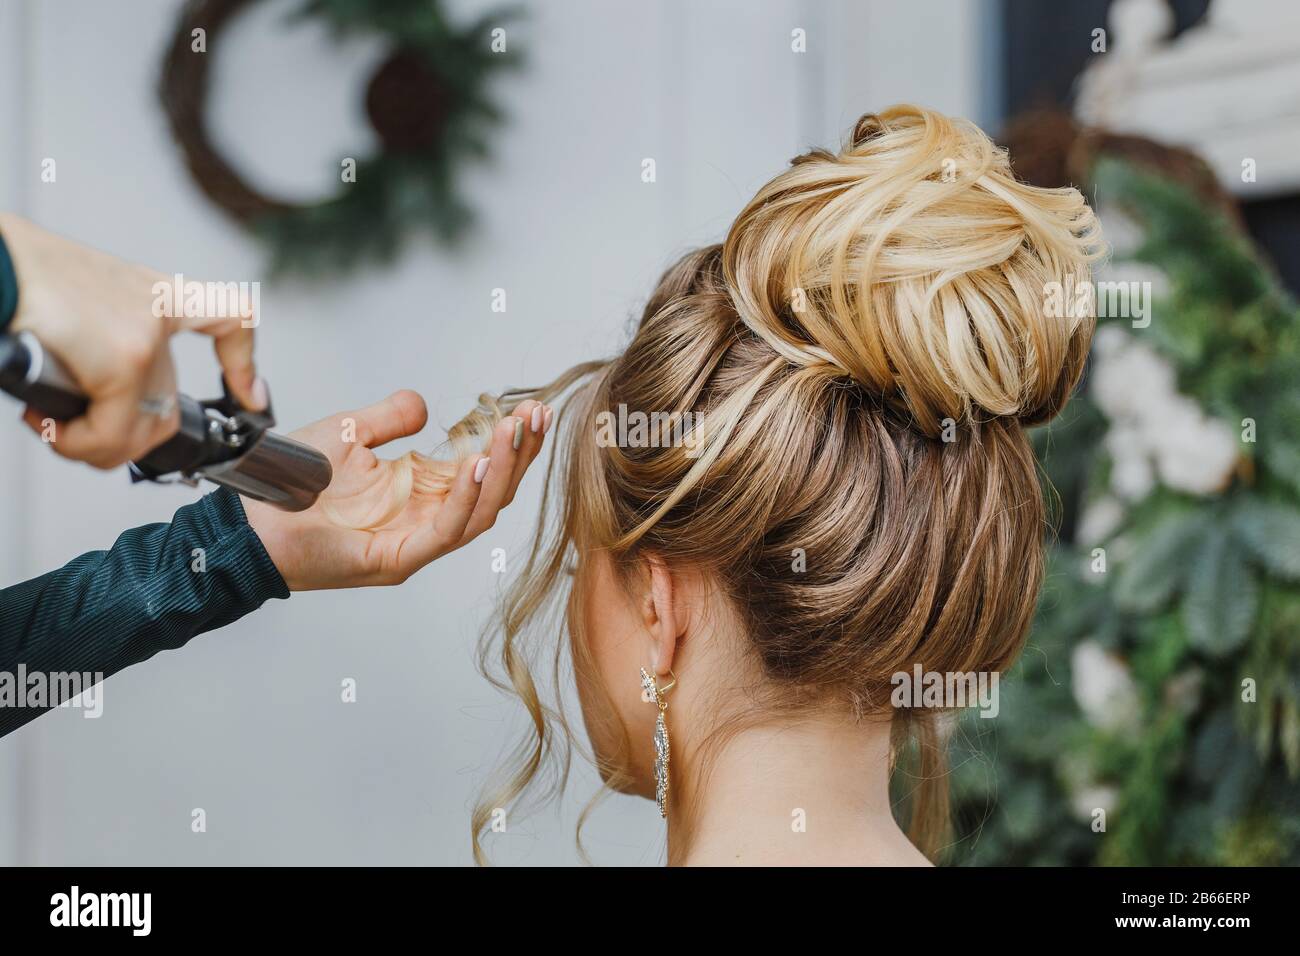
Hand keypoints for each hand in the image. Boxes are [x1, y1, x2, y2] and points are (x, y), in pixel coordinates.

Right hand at [0, 213, 263, 467]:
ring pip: (141, 431)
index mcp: (155, 294)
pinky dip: (74, 441)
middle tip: (75, 432)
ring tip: (53, 423)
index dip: (243, 364)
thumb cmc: (19, 281)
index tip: (253, 398)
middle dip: (118, 438)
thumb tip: (96, 400)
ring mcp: (147, 337)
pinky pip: (111, 434)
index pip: (230, 317)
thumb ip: (108, 341)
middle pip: (165, 409)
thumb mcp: (80, 303)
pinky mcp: (125, 360)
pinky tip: (45, 418)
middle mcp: (159, 312)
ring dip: (92, 444)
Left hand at [241, 390, 553, 589]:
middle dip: (519, 453)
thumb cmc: (293, 485)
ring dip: (502, 472)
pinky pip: (446, 530)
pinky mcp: (398, 558)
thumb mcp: (350, 433)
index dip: (511, 441)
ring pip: (480, 512)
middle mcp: (428, 520)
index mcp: (423, 492)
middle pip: (495, 491)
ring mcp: (417, 543)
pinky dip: (465, 497)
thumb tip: (425, 406)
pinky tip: (477, 465)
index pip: (485, 468)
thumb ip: (390, 418)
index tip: (530, 408)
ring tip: (512, 434)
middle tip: (533, 416)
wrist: (251, 520)